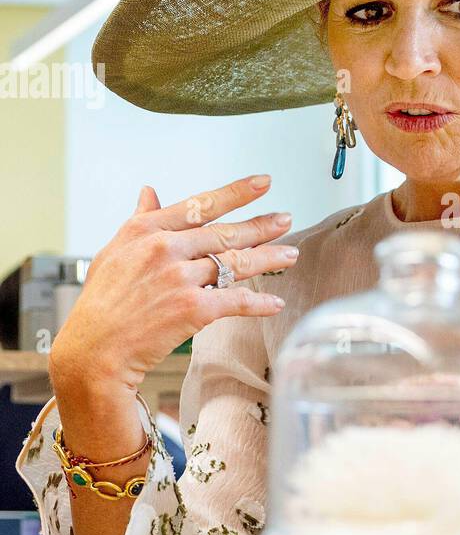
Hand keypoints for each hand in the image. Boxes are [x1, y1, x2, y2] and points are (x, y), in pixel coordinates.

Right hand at [50, 174, 297, 393]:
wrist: (94, 351)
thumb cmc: (102, 305)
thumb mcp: (115, 252)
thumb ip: (141, 219)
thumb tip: (150, 192)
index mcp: (146, 230)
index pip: (200, 205)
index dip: (236, 192)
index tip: (262, 182)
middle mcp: (164, 248)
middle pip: (225, 233)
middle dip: (261, 226)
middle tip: (286, 220)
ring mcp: (180, 278)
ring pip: (235, 263)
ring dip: (268, 258)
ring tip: (290, 254)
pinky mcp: (192, 308)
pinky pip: (235, 300)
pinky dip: (258, 303)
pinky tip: (275, 303)